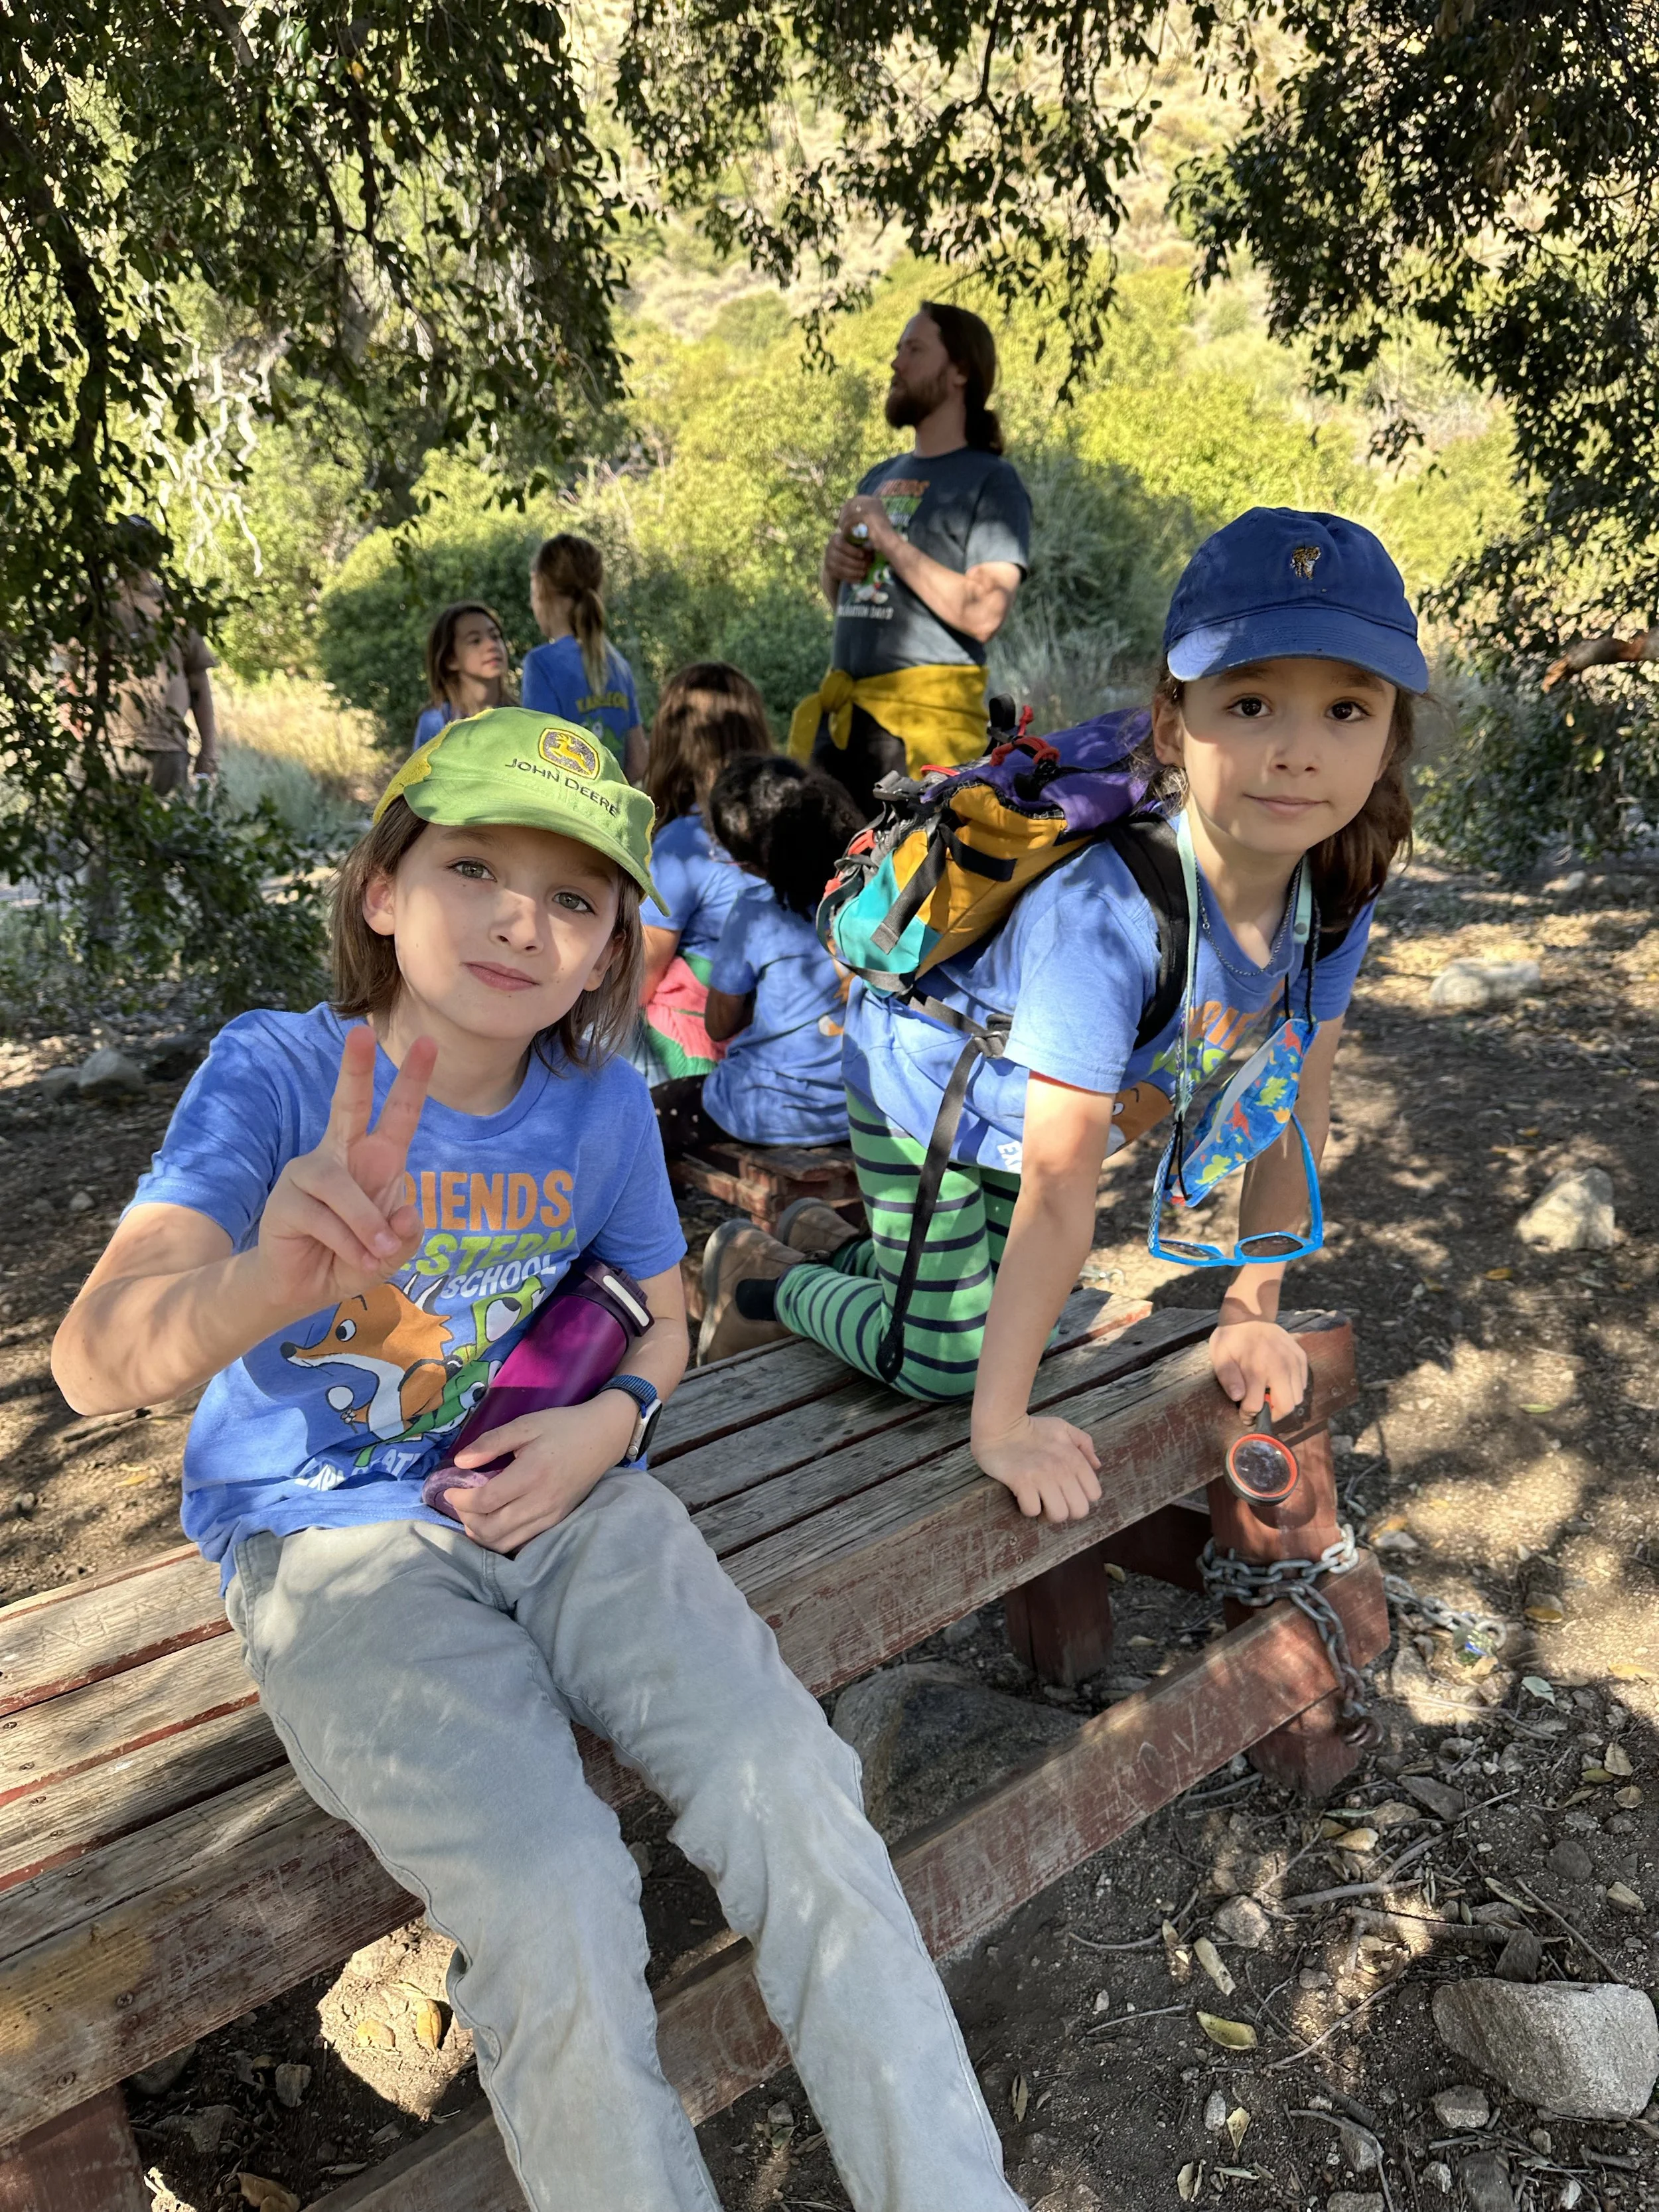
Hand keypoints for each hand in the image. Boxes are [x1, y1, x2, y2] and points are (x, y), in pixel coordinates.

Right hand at [254, 1025, 435, 1317]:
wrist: (303, 1289)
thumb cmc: (352, 1258)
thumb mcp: (392, 1251)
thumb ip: (406, 1235)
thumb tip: (404, 1213)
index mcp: (376, 1159)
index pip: (398, 1113)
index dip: (413, 1080)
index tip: (428, 1044)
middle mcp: (341, 1155)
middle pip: (348, 1105)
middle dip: (355, 1069)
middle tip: (359, 1033)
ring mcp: (309, 1173)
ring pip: (341, 1186)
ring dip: (365, 1223)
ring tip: (378, 1252)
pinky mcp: (287, 1199)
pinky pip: (325, 1217)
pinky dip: (348, 1244)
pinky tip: (353, 1259)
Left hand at [450, 1393, 636, 1552]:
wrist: (604, 1438)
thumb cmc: (562, 1427)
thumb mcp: (526, 1424)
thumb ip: (491, 1442)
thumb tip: (459, 1462)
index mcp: (531, 1474)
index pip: (485, 1501)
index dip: (461, 1499)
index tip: (449, 1488)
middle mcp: (541, 1502)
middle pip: (491, 1528)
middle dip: (466, 1518)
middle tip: (459, 1501)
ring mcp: (550, 1517)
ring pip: (504, 1542)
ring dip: (481, 1533)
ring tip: (472, 1514)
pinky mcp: (556, 1523)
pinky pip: (521, 1542)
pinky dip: (500, 1538)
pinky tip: (493, 1523)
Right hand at [822, 530, 873, 585]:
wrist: (837, 557)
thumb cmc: (850, 546)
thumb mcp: (854, 541)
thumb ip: (860, 541)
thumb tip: (872, 547)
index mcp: (836, 539)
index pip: (841, 545)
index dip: (852, 551)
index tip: (863, 555)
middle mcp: (829, 549)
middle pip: (841, 559)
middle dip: (856, 563)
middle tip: (867, 565)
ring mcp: (828, 561)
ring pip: (841, 569)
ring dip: (855, 572)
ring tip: (865, 572)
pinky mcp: (830, 571)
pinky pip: (841, 576)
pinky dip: (851, 578)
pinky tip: (860, 579)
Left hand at [836, 493, 899, 558]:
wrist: (889, 541)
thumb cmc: (881, 535)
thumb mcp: (872, 521)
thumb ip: (862, 515)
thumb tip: (847, 514)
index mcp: (874, 500)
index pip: (855, 500)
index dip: (847, 508)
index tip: (843, 518)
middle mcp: (872, 501)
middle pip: (851, 504)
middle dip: (844, 514)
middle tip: (840, 524)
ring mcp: (870, 507)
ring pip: (849, 512)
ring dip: (844, 521)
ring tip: (842, 530)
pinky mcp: (866, 515)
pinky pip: (851, 520)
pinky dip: (846, 528)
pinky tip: (845, 534)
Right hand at [973, 1412, 1101, 1524]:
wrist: (1000, 1425)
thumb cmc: (1031, 1428)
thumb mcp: (1062, 1428)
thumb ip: (1084, 1443)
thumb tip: (1097, 1465)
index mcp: (1074, 1458)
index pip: (1093, 1494)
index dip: (1081, 1498)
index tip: (1067, 1494)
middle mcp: (1062, 1469)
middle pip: (1079, 1510)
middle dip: (1067, 1511)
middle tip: (1053, 1503)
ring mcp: (1042, 1477)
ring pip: (1058, 1514)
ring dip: (1048, 1514)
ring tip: (1039, 1503)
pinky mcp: (1022, 1482)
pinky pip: (1032, 1510)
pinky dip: (1028, 1508)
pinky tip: (1024, 1497)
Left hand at [1210, 1318, 1307, 1422]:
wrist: (1250, 1315)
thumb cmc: (1231, 1338)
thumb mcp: (1220, 1356)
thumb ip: (1228, 1378)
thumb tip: (1239, 1398)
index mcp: (1257, 1369)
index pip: (1257, 1406)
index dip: (1248, 1414)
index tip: (1244, 1413)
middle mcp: (1280, 1367)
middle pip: (1287, 1407)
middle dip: (1273, 1414)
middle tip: (1262, 1408)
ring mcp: (1294, 1362)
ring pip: (1298, 1398)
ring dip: (1284, 1401)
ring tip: (1270, 1394)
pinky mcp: (1301, 1357)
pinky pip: (1303, 1384)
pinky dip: (1293, 1389)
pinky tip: (1279, 1381)